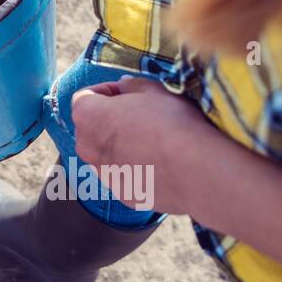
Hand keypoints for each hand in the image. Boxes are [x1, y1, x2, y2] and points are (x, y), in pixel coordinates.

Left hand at [70, 76, 219, 214]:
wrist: (196, 169)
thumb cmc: (172, 122)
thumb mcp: (154, 90)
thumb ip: (132, 86)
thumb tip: (124, 86)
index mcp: (87, 116)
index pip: (84, 98)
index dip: (107, 91)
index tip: (127, 92)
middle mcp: (87, 148)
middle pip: (93, 128)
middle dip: (112, 120)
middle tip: (142, 115)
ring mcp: (104, 175)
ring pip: (108, 155)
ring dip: (124, 145)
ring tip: (156, 141)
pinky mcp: (124, 195)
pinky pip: (126, 176)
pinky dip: (137, 168)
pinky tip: (162, 163)